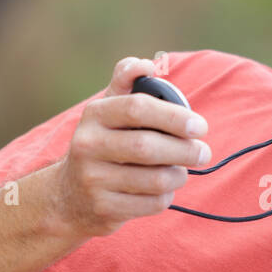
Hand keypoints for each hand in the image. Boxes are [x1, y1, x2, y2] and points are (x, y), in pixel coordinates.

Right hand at [52, 56, 210, 237]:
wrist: (68, 196)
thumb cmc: (102, 145)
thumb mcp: (107, 111)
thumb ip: (127, 83)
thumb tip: (148, 63)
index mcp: (95, 115)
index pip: (138, 108)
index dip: (174, 116)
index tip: (200, 126)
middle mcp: (88, 146)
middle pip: (147, 147)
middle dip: (184, 150)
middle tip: (203, 152)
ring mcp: (93, 180)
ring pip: (155, 179)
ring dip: (178, 175)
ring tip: (181, 170)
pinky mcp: (104, 209)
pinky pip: (152, 203)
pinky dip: (166, 196)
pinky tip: (162, 189)